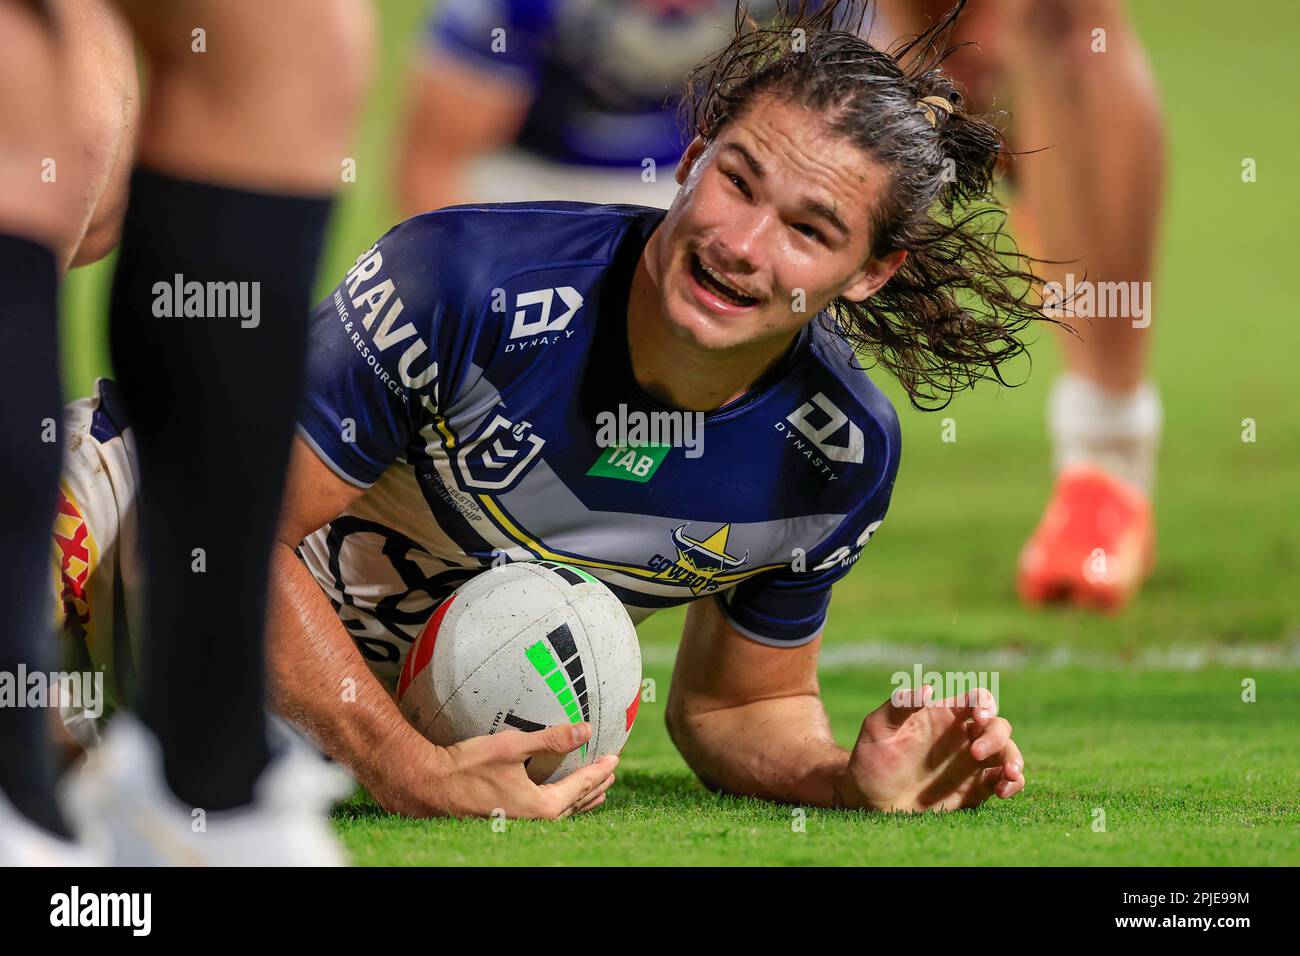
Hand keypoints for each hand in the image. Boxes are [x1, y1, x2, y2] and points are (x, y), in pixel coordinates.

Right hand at [432, 722, 617, 818]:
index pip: (582, 786)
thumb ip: (551, 739)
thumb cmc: (467, 765)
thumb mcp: (512, 747)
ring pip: (562, 814)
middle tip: (611, 771)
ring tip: (595, 789)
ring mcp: (521, 825)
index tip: (615, 756)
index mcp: (542, 807)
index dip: (600, 770)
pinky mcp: (507, 822)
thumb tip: (584, 729)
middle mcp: (535, 822)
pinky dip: (560, 804)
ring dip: (581, 799)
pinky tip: (555, 796)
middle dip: (596, 787)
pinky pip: (545, 814)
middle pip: (576, 804)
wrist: (428, 786)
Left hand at [835, 685, 1024, 811]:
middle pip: (997, 726)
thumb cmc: (871, 758)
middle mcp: (962, 736)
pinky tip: (1003, 791)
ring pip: (1007, 753)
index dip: (984, 702)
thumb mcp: (878, 727)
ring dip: (1014, 760)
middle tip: (975, 752)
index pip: (975, 699)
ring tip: (1010, 775)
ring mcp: (971, 764)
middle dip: (995, 735)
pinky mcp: (975, 790)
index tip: (978, 716)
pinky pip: (1004, 781)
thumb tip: (928, 689)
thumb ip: (900, 706)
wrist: (869, 801)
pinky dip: (1012, 784)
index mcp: (943, 715)